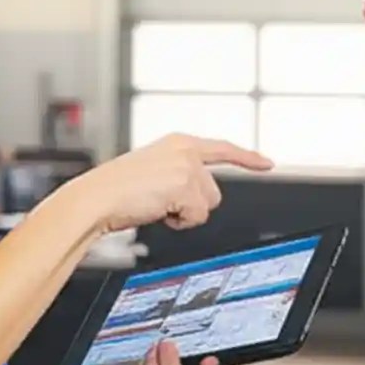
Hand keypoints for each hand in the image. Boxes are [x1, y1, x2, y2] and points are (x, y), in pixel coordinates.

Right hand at [81, 134, 272, 233]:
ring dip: (184, 213)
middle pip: (215, 191)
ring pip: (208, 205)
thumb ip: (179, 175)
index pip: (222, 149)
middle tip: (160, 202)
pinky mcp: (186, 184)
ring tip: (155, 204)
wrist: (96, 198)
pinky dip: (178, 221)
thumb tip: (198, 197)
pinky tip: (155, 210)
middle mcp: (186, 149)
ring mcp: (187, 166)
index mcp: (178, 142)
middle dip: (193, 205)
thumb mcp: (153, 173)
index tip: (268, 163)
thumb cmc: (116, 190)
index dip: (247, 158)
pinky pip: (197, 216)